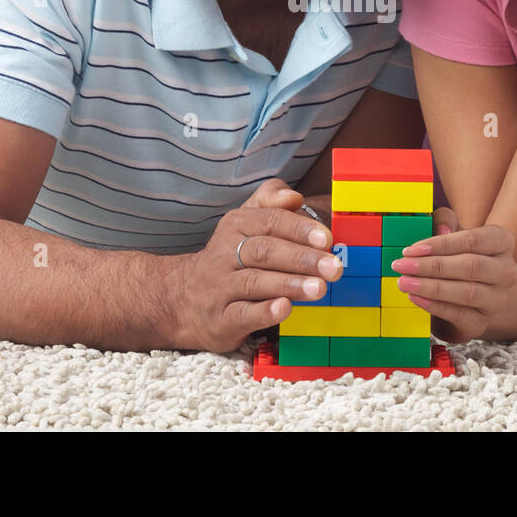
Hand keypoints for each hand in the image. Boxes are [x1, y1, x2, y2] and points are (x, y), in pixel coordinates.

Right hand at [172, 179, 341, 352]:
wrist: (183, 298)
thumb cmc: (231, 256)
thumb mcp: (246, 221)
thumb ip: (271, 201)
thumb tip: (294, 197)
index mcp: (235, 226)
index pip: (269, 222)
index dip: (299, 229)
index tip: (327, 239)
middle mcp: (224, 254)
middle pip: (265, 251)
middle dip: (302, 258)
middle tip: (333, 267)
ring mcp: (220, 287)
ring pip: (255, 282)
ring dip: (289, 284)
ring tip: (319, 288)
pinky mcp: (220, 319)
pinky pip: (242, 314)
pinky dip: (264, 312)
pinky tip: (285, 309)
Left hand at [390, 206, 516, 343]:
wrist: (467, 297)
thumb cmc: (458, 255)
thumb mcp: (452, 232)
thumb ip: (445, 220)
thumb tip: (441, 228)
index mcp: (502, 242)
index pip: (473, 240)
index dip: (441, 244)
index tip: (411, 249)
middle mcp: (506, 271)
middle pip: (472, 267)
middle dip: (432, 266)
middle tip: (401, 266)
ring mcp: (497, 299)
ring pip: (468, 293)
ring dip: (431, 287)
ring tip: (404, 282)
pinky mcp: (482, 323)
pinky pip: (460, 315)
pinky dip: (435, 306)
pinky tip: (415, 297)